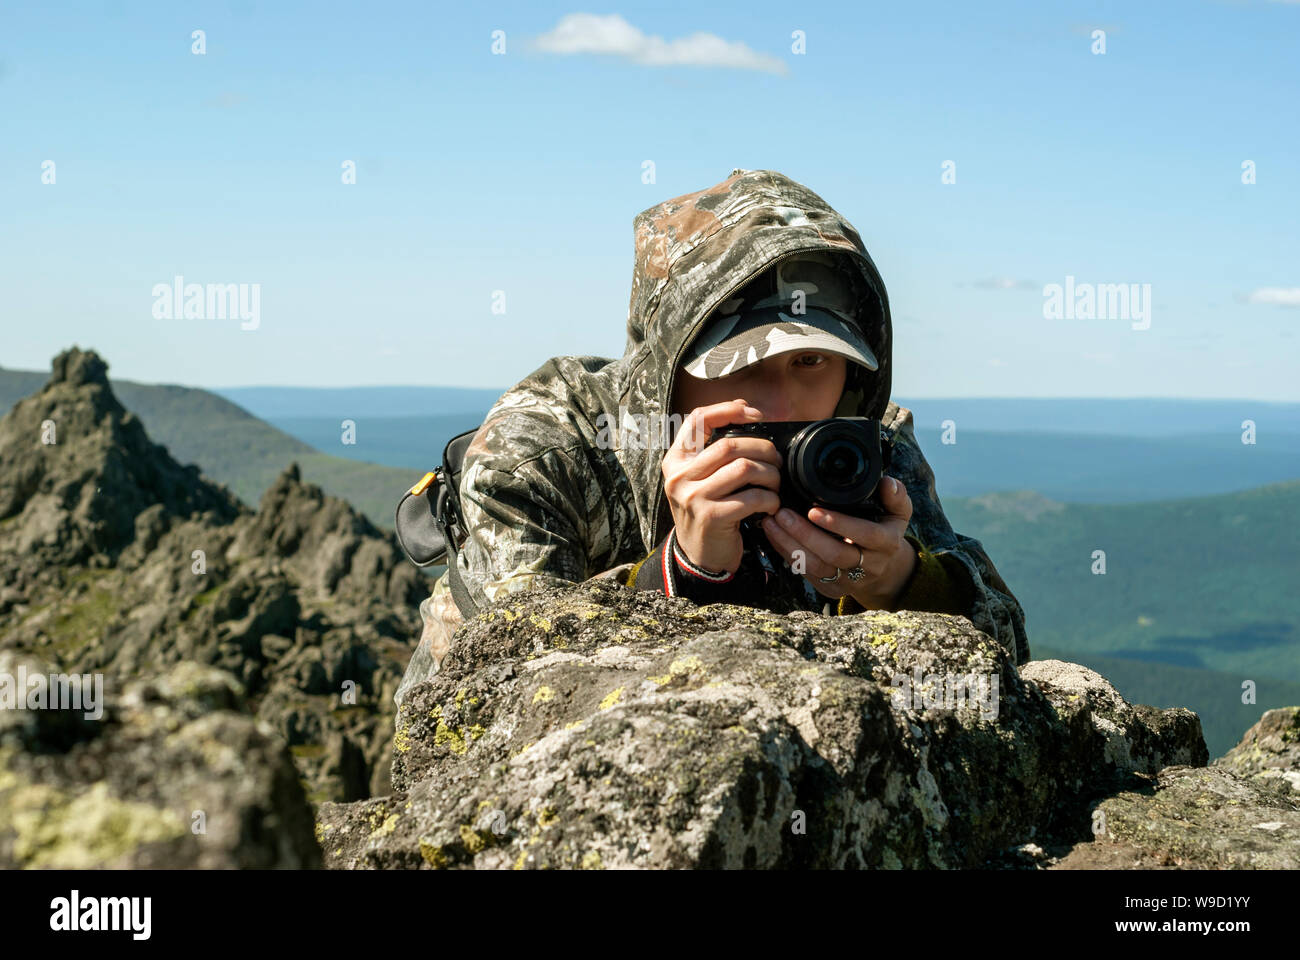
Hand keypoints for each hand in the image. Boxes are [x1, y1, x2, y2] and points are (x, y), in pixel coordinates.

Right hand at [662, 399, 782, 573]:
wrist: (698, 557)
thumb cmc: (707, 511)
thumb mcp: (699, 479)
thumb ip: (715, 451)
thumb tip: (746, 409)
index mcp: (676, 461)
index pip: (697, 420)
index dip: (728, 410)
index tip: (755, 414)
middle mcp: (680, 476)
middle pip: (729, 445)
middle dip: (763, 449)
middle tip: (776, 461)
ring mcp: (693, 497)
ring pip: (745, 468)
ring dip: (770, 475)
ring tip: (775, 484)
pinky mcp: (711, 517)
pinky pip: (752, 497)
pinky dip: (770, 499)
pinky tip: (771, 505)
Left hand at [758, 475, 917, 609]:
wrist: (884, 569)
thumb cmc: (886, 531)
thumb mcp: (898, 512)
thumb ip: (896, 496)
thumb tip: (887, 482)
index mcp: (887, 544)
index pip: (865, 535)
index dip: (840, 524)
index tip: (814, 510)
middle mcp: (869, 566)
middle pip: (835, 554)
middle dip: (805, 534)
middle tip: (783, 513)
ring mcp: (849, 581)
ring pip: (816, 567)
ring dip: (790, 544)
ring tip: (772, 522)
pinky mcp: (831, 589)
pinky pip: (805, 573)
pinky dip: (787, 553)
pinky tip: (774, 535)